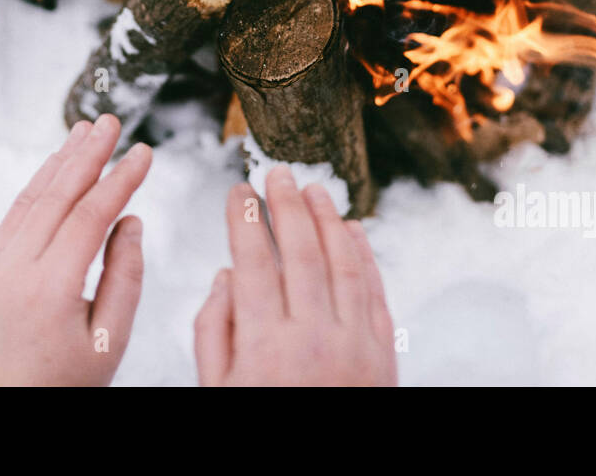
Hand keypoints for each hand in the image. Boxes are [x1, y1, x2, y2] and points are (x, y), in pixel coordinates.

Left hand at [0, 114, 151, 385]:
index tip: (144, 152)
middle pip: (55, 196)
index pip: (90, 216)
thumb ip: (125, 276)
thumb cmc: (66, 385)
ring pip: (30, 200)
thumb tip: (130, 220)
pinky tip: (55, 172)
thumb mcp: (110, 340)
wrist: (8, 412)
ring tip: (84, 133)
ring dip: (59, 162)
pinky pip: (14, 217)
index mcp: (49, 289)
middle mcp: (13, 271)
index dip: (121, 179)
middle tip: (110, 121)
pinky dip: (38, 188)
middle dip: (87, 155)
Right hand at [194, 166, 397, 385]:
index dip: (244, 220)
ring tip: (314, 189)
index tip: (240, 191)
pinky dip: (365, 255)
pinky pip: (375, 292)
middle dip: (287, 205)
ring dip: (328, 220)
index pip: (253, 262)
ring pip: (343, 264)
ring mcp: (354, 345)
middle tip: (278, 174)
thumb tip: (226, 276)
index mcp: (264, 347)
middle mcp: (312, 340)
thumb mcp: (216, 391)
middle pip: (301, 252)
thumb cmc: (260, 421)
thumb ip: (213, 332)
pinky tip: (352, 229)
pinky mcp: (382, 355)